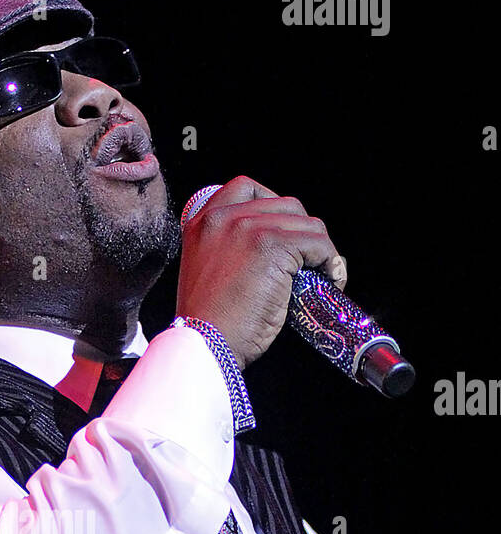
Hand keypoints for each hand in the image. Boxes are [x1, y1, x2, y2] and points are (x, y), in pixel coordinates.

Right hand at [175, 175, 346, 371]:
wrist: (203, 345)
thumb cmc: (208, 324)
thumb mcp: (207, 272)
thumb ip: (229, 249)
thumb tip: (276, 249)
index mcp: (203, 223)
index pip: (245, 188)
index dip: (273, 205)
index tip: (284, 233)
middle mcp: (224, 218)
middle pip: (286, 205)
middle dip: (303, 233)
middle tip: (309, 262)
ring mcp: (248, 228)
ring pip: (307, 223)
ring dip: (321, 249)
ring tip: (323, 275)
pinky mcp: (272, 246)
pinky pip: (318, 243)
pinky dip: (330, 261)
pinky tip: (329, 280)